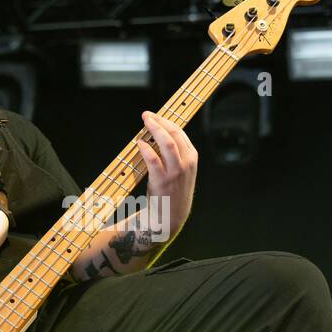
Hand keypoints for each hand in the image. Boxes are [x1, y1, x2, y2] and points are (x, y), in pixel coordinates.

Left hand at [135, 111, 197, 237]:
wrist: (171, 216)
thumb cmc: (173, 191)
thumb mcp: (182, 170)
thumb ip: (175, 153)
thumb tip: (159, 133)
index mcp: (192, 157)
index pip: (180, 132)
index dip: (166, 121)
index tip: (154, 116)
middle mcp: (186, 163)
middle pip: (174, 133)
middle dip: (159, 121)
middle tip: (147, 115)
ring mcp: (176, 172)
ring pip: (167, 142)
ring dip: (154, 129)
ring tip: (144, 123)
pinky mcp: (162, 181)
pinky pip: (153, 159)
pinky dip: (146, 148)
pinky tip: (139, 143)